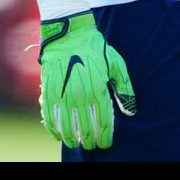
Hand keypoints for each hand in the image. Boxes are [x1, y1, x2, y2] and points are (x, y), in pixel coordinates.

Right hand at [38, 12, 136, 149]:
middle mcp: (80, 95)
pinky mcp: (48, 92)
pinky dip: (54, 130)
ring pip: (67, 127)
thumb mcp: (116, 64)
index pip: (103, 122)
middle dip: (90, 140)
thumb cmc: (95, 48)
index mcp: (98, 89)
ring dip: (72, 139)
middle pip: (86, 128)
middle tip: (93, 145)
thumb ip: (124, 88)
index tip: (106, 143)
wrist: (69, 34)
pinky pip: (50, 117)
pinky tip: (58, 136)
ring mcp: (63, 95)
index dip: (105, 137)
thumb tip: (131, 110)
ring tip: (77, 143)